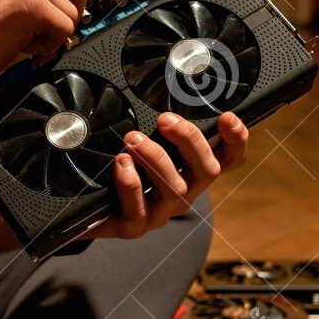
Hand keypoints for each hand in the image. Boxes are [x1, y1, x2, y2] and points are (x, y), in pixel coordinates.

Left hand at [87, 110, 250, 240]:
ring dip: (156, 158)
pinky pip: (139, 210)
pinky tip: (122, 166)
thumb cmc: (117, 168)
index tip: (227, 117)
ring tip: (133, 139)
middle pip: (207, 171)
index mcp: (190, 172)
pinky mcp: (133, 226)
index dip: (236, 141)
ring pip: (175, 189)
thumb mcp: (141, 143)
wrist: (82, 208)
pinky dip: (132, 185)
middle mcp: (182, 192)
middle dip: (190, 141)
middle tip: (165, 119)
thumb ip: (158, 127)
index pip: (227, 159)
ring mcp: (160, 212)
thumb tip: (159, 92)